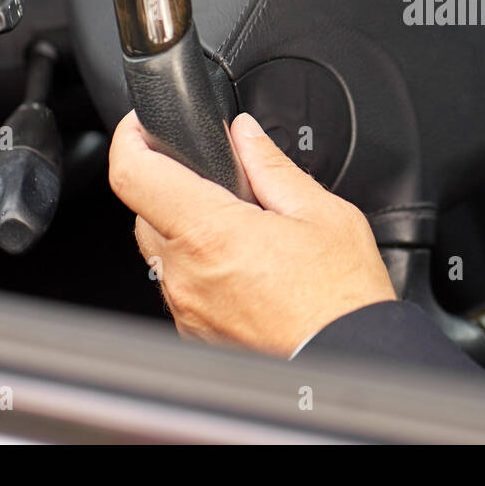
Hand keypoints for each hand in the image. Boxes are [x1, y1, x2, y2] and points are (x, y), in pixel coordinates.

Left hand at [108, 110, 397, 357]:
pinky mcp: (195, 333)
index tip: (143, 127)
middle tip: (222, 184)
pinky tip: (246, 269)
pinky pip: (181, 287)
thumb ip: (272, 166)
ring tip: (244, 232)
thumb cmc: (343, 298)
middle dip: (173, 187)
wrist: (354, 358)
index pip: (135, 175)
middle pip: (145, 211)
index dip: (130, 139)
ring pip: (163, 252)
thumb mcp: (321, 213)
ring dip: (189, 231)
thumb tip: (245, 134)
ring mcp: (187, 309)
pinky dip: (201, 269)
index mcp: (212, 233)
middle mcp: (187, 275)